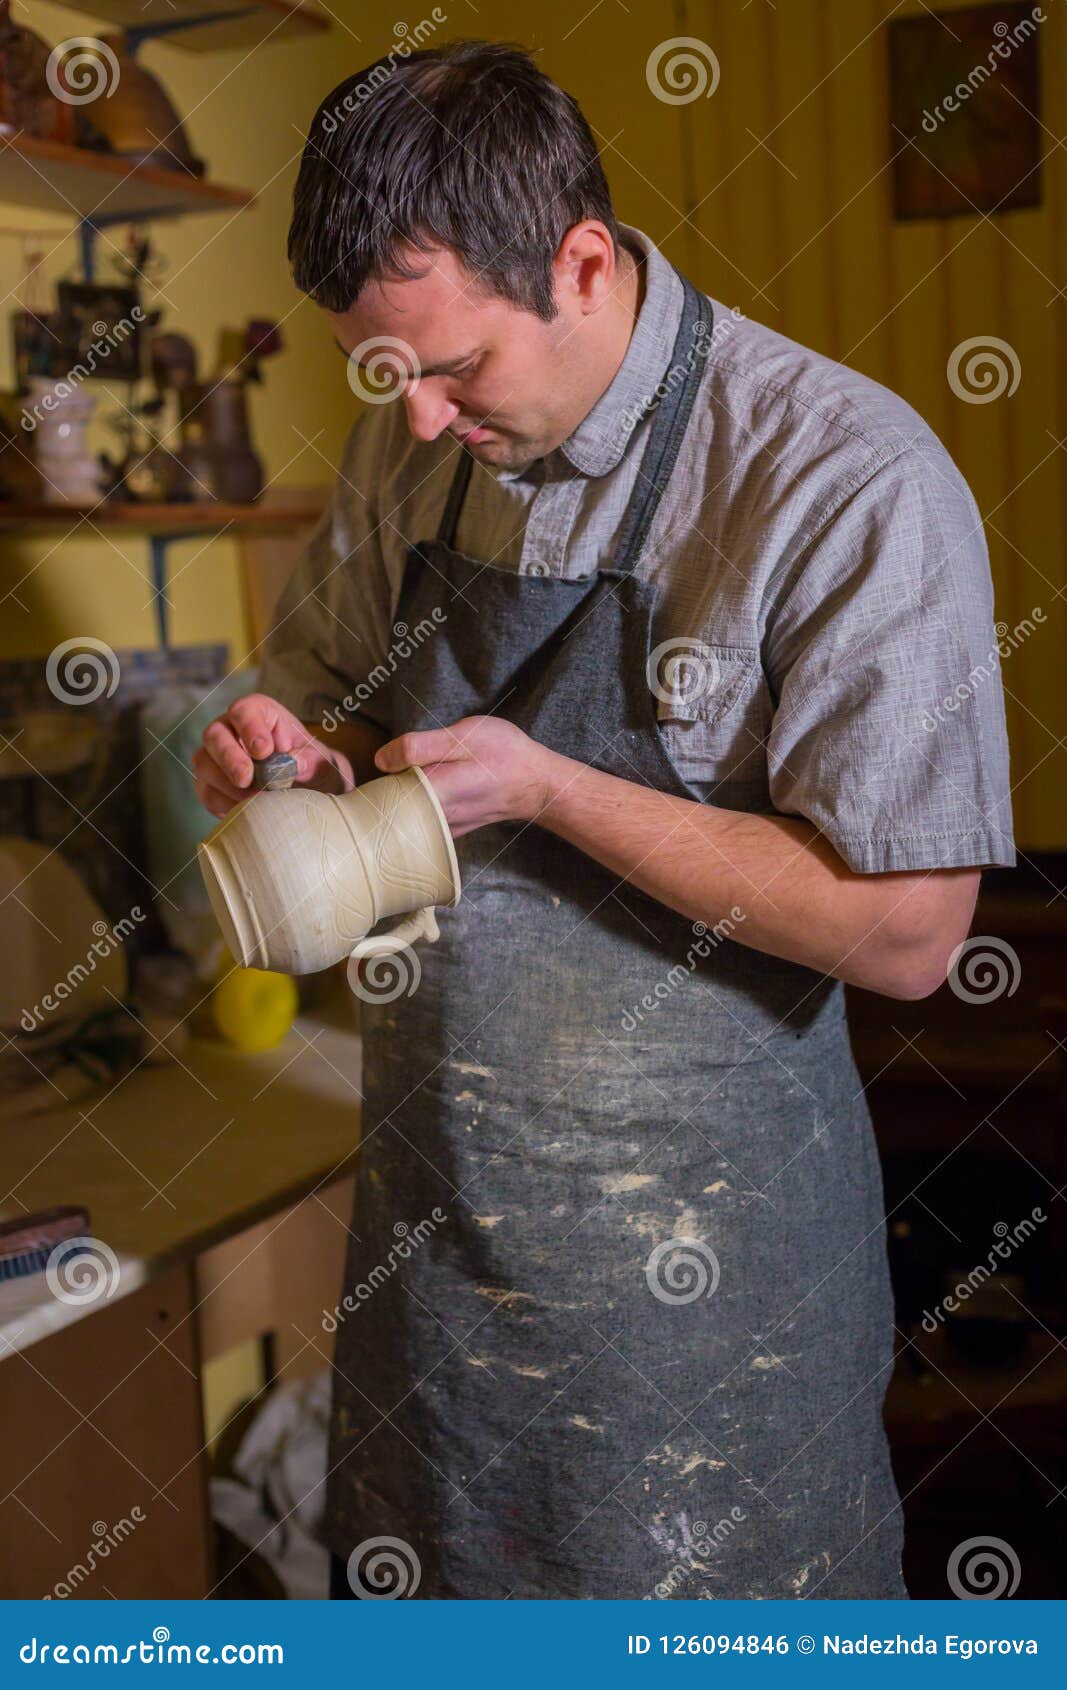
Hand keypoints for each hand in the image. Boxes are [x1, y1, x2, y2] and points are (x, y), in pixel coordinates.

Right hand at [193, 692, 354, 817]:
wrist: (306, 791)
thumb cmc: (311, 767)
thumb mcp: (319, 762)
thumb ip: (309, 761)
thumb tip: (293, 763)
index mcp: (258, 713)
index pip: (243, 711)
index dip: (249, 728)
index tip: (264, 751)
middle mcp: (231, 730)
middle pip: (214, 734)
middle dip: (230, 758)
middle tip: (247, 779)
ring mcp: (216, 757)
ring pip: (204, 764)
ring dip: (227, 785)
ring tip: (255, 799)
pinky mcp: (211, 784)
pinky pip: (207, 792)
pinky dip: (225, 803)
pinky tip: (246, 809)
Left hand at [373, 716, 557, 835]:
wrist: (538, 784)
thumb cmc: (504, 755)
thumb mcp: (463, 736)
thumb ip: (419, 747)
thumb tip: (381, 759)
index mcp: (431, 793)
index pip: (382, 796)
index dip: (368, 783)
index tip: (367, 772)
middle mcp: (434, 818)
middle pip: (389, 810)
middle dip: (378, 794)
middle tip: (379, 774)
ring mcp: (443, 829)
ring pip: (404, 818)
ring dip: (395, 802)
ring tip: (396, 782)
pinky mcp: (451, 830)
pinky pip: (420, 823)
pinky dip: (412, 811)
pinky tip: (416, 794)